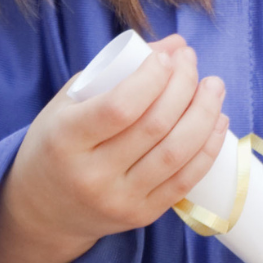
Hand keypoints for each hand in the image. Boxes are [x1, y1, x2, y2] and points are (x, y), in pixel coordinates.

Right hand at [0, 34, 229, 262]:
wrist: (44, 208)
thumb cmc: (57, 142)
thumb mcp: (70, 100)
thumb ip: (118, 70)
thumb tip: (174, 46)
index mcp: (66, 139)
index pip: (119, 108)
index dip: (151, 79)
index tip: (166, 58)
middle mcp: (92, 175)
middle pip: (154, 126)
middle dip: (183, 86)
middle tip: (191, 61)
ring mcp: (119, 200)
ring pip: (175, 154)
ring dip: (204, 114)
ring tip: (213, 86)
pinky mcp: (141, 216)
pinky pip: (184, 181)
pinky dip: (208, 148)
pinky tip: (218, 121)